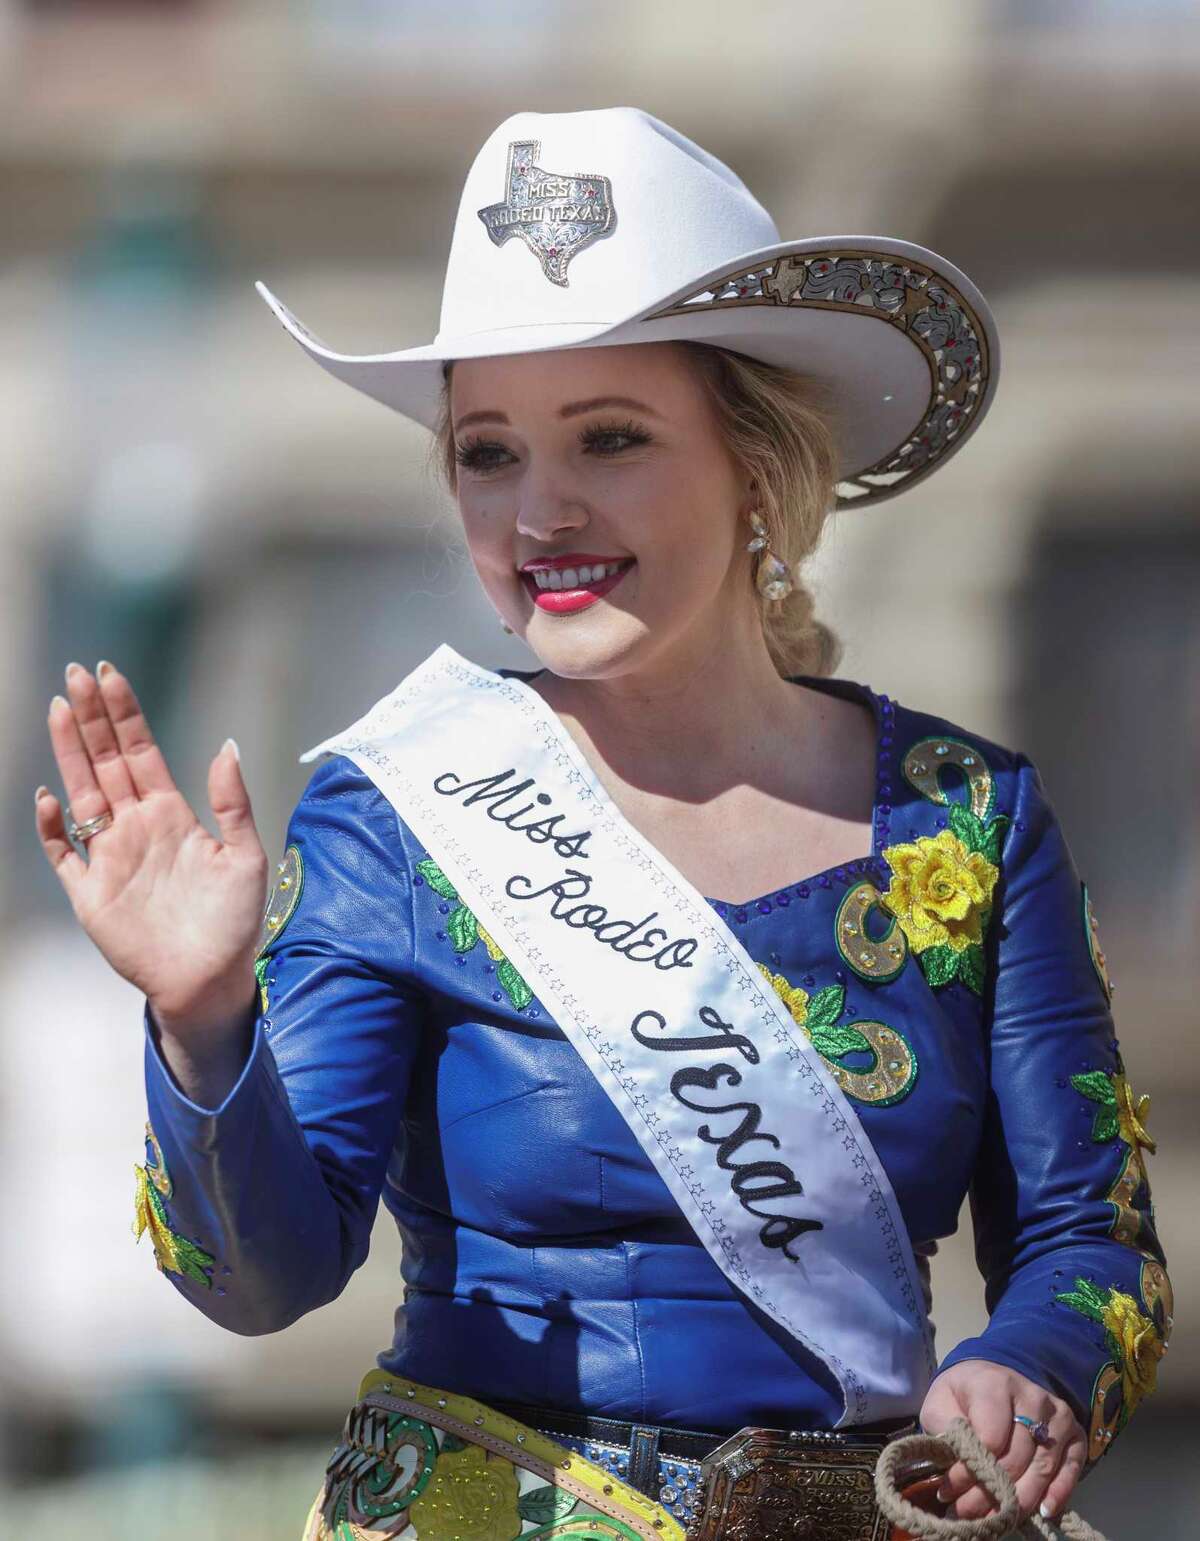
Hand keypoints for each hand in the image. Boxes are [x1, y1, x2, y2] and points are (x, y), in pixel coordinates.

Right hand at [36, 661, 268, 1039]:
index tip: (111, 673)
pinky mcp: (90, 893)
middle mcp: (136, 827)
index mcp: (171, 814)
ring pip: (81, 793)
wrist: (212, 981)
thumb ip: (233, 803)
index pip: (142, 752)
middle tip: (77, 671)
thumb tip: (227, 746)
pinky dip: (52, 827)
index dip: (125, 714)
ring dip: (69, 753)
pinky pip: (62, 854)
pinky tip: (50, 798)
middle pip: (106, 761)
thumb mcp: (246, 857)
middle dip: (92, 717)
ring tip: (58, 709)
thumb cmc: (234, 923)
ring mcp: (109, 857)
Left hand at [919, 1358, 1086, 1523]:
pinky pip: (1072, 1468)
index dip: (970, 1471)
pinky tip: (1043, 1512)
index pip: (990, 1438)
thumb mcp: (941, 1405)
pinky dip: (1059, 1493)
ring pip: (1042, 1468)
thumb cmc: (962, 1398)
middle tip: (967, 1514)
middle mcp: (1032, 1396)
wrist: (991, 1379)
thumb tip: (955, 1462)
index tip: (949, 1490)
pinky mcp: (1075, 1433)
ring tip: (995, 1520)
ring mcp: (1057, 1415)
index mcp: (995, 1384)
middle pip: (1016, 1458)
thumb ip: (945, 1429)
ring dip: (1019, 1501)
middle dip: (991, 1493)